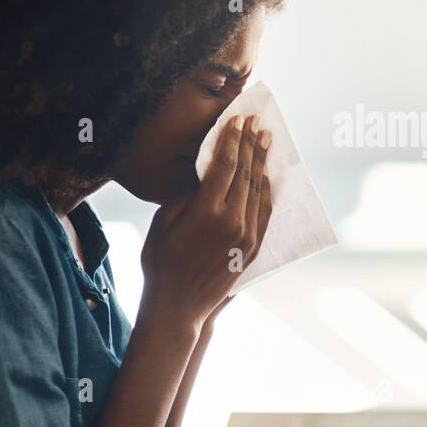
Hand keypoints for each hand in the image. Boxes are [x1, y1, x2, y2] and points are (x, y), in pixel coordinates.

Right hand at [139, 114, 272, 328]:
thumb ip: (185, 195)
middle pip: (246, 173)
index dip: (232, 139)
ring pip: (258, 190)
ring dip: (262, 162)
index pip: (224, 165)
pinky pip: (264, 212)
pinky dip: (266, 190)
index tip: (237, 120)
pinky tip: (266, 176)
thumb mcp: (162, 222)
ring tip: (265, 140)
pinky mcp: (252, 249)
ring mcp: (246, 237)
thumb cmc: (160, 262)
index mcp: (206, 212)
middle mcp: (231, 222)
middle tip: (256, 122)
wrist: (178, 306)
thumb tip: (205, 172)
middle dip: (250, 144)